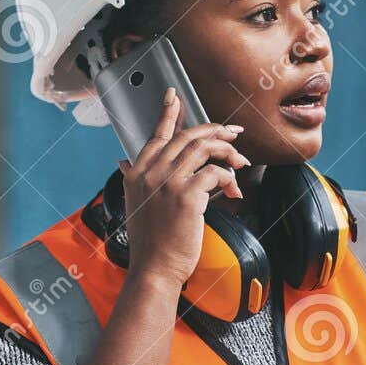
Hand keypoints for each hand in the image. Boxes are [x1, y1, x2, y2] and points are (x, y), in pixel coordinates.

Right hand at [120, 87, 250, 288]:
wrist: (154, 268)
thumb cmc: (150, 241)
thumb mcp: (134, 204)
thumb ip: (132, 179)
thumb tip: (124, 162)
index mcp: (138, 172)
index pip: (155, 135)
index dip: (167, 113)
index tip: (175, 95)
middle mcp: (150, 172)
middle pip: (187, 136)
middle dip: (215, 130)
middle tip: (234, 133)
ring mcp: (168, 182)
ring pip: (204, 148)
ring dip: (228, 152)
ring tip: (241, 163)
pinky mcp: (187, 196)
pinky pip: (216, 173)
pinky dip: (230, 179)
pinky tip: (234, 191)